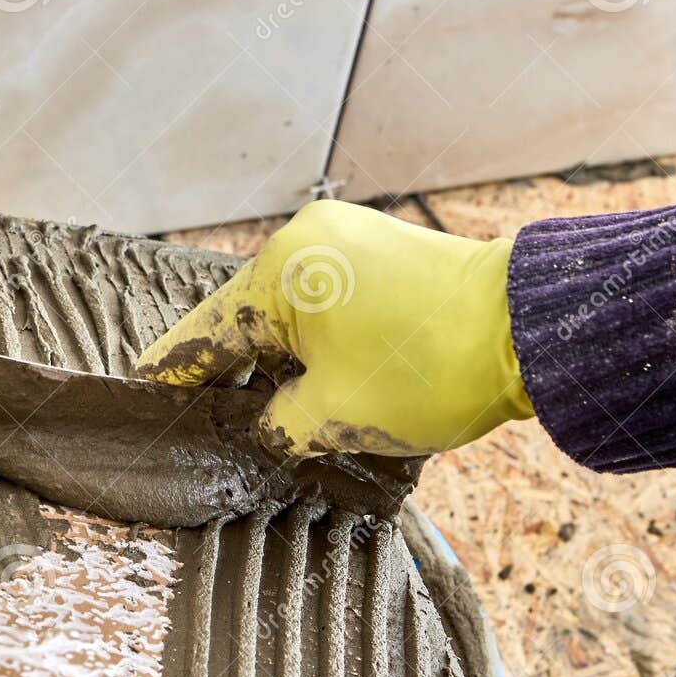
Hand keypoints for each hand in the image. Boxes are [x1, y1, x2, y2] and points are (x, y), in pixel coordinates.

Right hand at [134, 200, 533, 455]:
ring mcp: (346, 242)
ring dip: (275, 365)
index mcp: (278, 273)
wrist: (532, 329)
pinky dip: (312, 345)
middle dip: (227, 378)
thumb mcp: (334, 415)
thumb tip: (258, 429)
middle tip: (213, 434)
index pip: (199, 337)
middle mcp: (304, 243)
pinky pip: (323, 303)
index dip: (171, 382)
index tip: (143, 408)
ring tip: (268, 421)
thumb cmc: (432, 366)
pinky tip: (313, 388)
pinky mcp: (380, 255)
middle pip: (240, 322)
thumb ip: (274, 426)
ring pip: (284, 315)